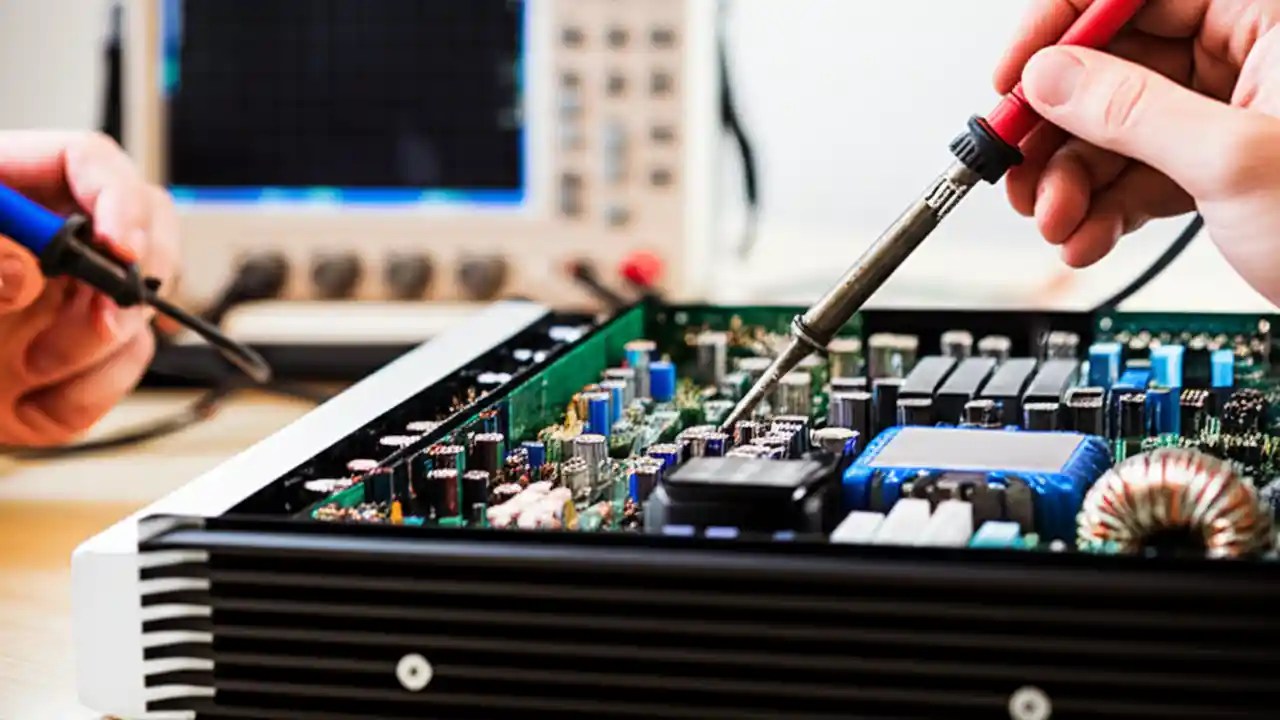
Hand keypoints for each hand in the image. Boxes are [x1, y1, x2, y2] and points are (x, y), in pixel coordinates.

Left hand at [0, 131, 177, 446]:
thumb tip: (20, 272)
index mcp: (3, 193)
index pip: (86, 161)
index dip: (116, 196)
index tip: (119, 247)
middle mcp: (46, 243)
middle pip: (145, 224)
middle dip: (133, 276)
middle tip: (104, 314)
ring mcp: (68, 301)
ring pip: (138, 305)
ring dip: (96, 347)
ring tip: (31, 365)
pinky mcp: (81, 362)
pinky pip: (123, 371)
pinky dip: (83, 395)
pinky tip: (30, 401)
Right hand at [995, 0, 1279, 304]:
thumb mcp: (1233, 160)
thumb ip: (1130, 111)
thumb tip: (1049, 77)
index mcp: (1268, 16)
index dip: (1060, 27)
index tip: (1014, 77)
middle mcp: (1247, 52)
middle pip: (1112, 66)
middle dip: (1058, 128)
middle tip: (1016, 166)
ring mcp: (1229, 110)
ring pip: (1115, 128)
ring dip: (1071, 182)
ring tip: (1056, 221)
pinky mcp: (1216, 163)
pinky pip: (1137, 172)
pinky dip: (1104, 208)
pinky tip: (1085, 235)